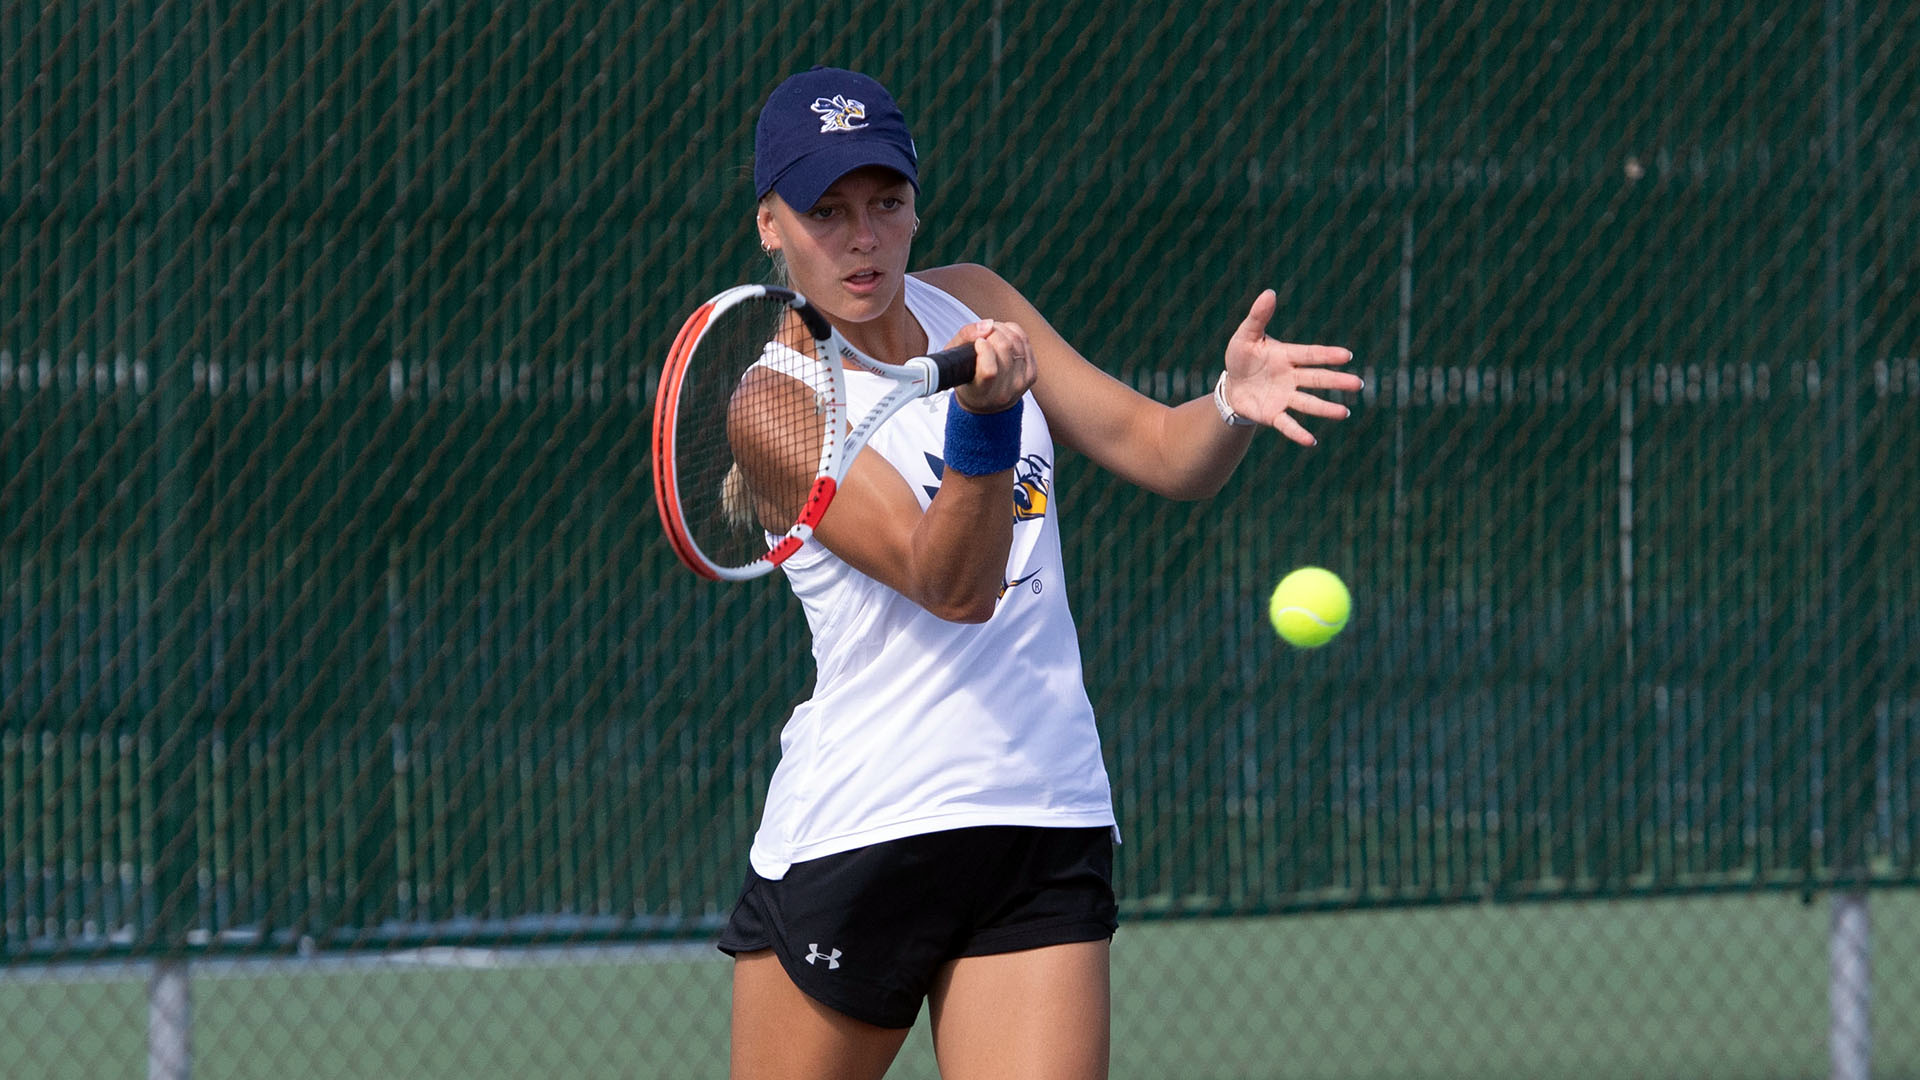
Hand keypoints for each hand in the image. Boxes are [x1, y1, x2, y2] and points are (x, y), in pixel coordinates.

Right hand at [944, 319, 1034, 413]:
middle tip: (983, 334)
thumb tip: (988, 325)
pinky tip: (1002, 335)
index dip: (984, 350)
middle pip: (1004, 348)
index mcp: (981, 393)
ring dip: (1002, 329)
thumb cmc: (966, 377)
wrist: (986, 401)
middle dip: (992, 332)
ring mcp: (1020, 384)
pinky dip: (1013, 331)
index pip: (989, 371)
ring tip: (990, 333)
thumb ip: (964, 337)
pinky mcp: (1032, 374)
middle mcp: (1003, 392)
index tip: (978, 343)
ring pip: (1016, 341)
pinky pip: (1025, 341)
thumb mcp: (953, 359)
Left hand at [1221, 289, 1361, 445]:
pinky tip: (1312, 441)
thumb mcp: (1245, 335)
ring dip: (1325, 408)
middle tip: (1358, 384)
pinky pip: (1288, 424)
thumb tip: (1269, 292)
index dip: (1327, 355)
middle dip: (1336, 381)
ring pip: (1308, 403)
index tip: (1346, 355)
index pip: (1310, 355)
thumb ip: (1258, 317)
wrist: (1232, 385)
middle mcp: (1291, 377)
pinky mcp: (1273, 414)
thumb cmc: (1242, 357)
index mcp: (1287, 356)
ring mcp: (1284, 397)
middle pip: (1317, 379)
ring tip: (1344, 412)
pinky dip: (1298, 433)